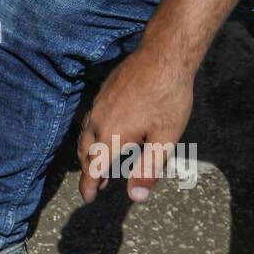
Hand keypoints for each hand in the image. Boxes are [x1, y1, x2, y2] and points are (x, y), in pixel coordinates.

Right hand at [78, 45, 194, 205]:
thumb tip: (136, 198)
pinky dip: (92, 137)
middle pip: (84, 155)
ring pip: (85, 137)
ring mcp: (97, 107)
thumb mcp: (165, 139)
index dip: (88, 187)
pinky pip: (89, 121)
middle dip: (89, 172)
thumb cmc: (169, 97)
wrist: (163, 55)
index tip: (89, 199)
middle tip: (99, 185)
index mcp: (110, 138)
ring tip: (102, 163)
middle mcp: (97, 123)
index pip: (92, 170)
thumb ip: (148, 170)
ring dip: (90, 155)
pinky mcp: (101, 94)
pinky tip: (107, 135)